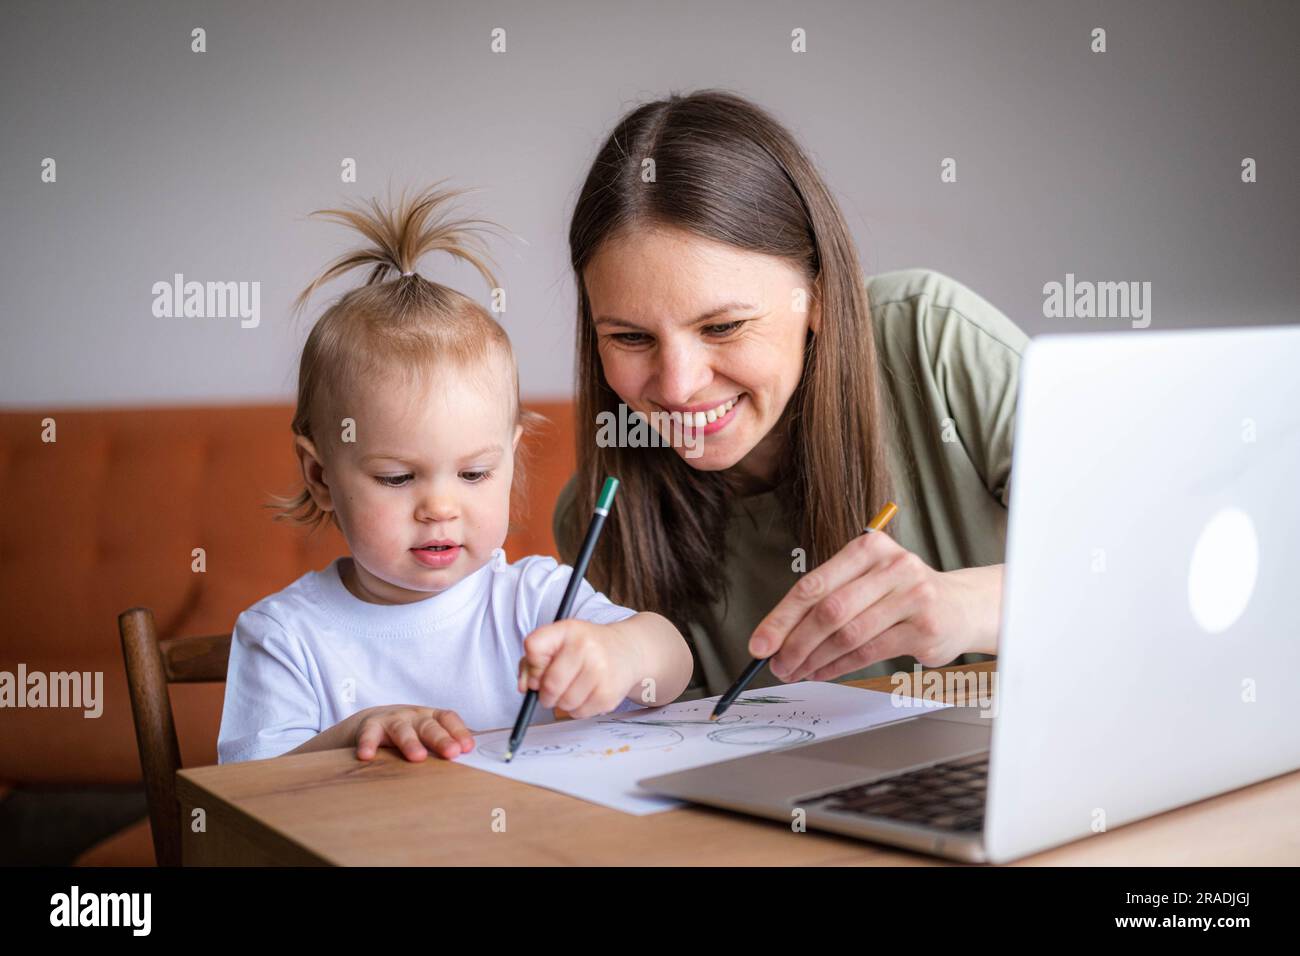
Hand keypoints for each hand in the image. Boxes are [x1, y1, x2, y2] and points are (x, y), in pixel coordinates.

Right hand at [351, 705, 474, 761]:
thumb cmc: (409, 733)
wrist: (370, 723)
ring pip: (402, 730)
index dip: (459, 732)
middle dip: (441, 740)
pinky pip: (369, 735)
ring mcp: (392, 720)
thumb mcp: (427, 734)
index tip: (468, 748)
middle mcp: (413, 716)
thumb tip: (475, 758)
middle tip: (452, 753)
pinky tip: (367, 756)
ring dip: (410, 743)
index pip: (448, 719)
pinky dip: (368, 744)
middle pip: (429, 727)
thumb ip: (447, 744)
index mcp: (431, 717)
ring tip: (417, 757)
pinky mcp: (370, 727)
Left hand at [519, 619, 640, 718]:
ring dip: (562, 703)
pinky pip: (579, 713)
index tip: (540, 668)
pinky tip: (586, 694)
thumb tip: (524, 688)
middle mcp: (586, 648)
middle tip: (551, 690)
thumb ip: (532, 660)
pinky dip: (577, 709)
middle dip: (545, 694)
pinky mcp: (609, 695)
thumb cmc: (586, 646)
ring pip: (563, 704)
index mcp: (569, 629)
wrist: (627, 649)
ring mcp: (600, 672)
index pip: (533, 647)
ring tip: (572, 689)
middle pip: (549, 685)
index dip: (532, 664)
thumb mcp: (559, 640)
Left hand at [749, 531, 1002, 682]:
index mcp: (869, 548)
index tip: (760, 642)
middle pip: (829, 610)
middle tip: (776, 664)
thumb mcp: (866, 580)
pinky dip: (838, 667)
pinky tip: (822, 672)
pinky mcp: (923, 628)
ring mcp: (911, 596)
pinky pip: (868, 652)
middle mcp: (892, 566)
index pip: (814, 584)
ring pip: (848, 635)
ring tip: (796, 670)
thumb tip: (777, 635)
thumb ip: (826, 598)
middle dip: (795, 643)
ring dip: (815, 659)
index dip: (782, 617)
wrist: (960, 605)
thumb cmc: (900, 593)